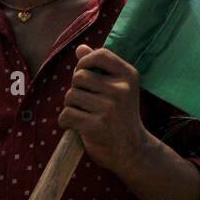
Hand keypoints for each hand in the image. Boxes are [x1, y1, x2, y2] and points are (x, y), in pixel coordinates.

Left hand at [59, 45, 153, 176]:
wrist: (133, 150)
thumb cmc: (122, 117)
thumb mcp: (118, 89)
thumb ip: (100, 68)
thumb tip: (80, 48)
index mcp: (128, 76)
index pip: (100, 55)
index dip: (85, 62)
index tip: (84, 73)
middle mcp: (120, 89)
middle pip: (79, 76)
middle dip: (76, 89)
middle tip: (86, 102)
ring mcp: (108, 108)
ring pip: (70, 96)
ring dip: (71, 106)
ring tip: (84, 115)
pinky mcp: (95, 125)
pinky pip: (66, 114)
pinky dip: (66, 121)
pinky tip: (77, 127)